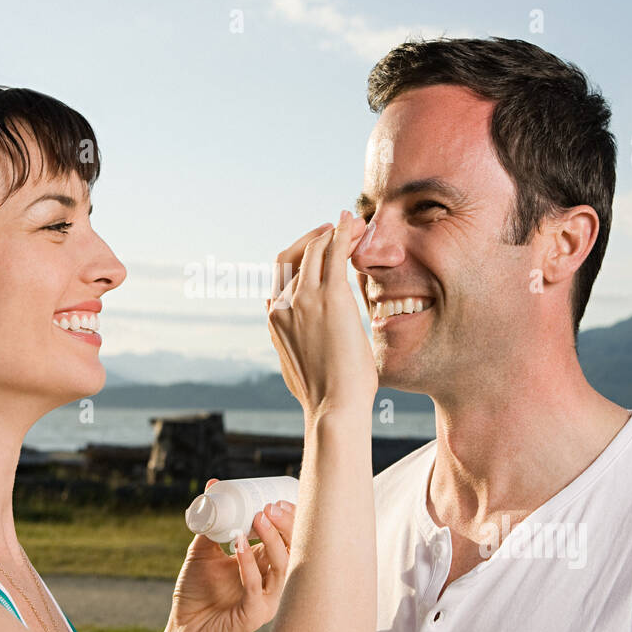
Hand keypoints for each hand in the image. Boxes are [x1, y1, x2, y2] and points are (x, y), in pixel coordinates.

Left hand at [165, 479, 296, 631]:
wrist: (180, 631)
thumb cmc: (195, 593)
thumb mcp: (203, 551)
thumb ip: (211, 523)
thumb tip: (213, 485)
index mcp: (263, 565)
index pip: (286, 539)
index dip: (286, 519)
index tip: (273, 498)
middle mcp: (270, 582)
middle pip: (293, 550)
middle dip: (286, 525)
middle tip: (270, 506)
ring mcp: (265, 600)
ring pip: (282, 567)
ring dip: (272, 540)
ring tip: (259, 518)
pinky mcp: (253, 616)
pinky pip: (257, 588)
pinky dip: (249, 564)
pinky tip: (238, 545)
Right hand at [267, 210, 377, 415]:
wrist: (333, 407)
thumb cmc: (323, 396)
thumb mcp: (293, 367)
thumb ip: (286, 343)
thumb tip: (283, 338)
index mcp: (274, 319)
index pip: (280, 275)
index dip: (300, 256)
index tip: (320, 249)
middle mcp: (283, 304)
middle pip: (292, 255)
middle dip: (315, 237)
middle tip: (339, 228)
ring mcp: (304, 298)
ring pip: (314, 249)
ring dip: (334, 232)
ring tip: (357, 225)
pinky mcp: (330, 297)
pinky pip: (334, 252)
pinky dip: (343, 233)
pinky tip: (355, 224)